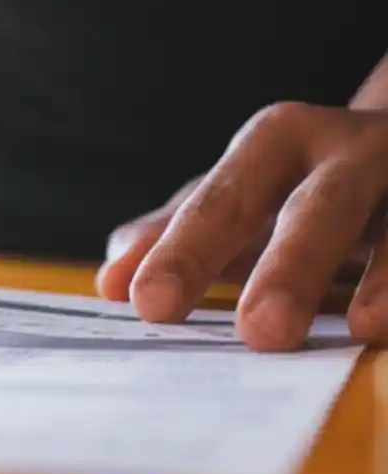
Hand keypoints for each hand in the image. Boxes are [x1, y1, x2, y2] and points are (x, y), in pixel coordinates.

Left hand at [96, 101, 387, 350]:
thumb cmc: (301, 182)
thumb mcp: (241, 198)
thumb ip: (178, 236)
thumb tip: (111, 277)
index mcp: (276, 143)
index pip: (221, 200)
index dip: (186, 249)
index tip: (148, 302)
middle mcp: (351, 150)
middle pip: (318, 206)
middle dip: (291, 265)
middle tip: (259, 330)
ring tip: (366, 327)